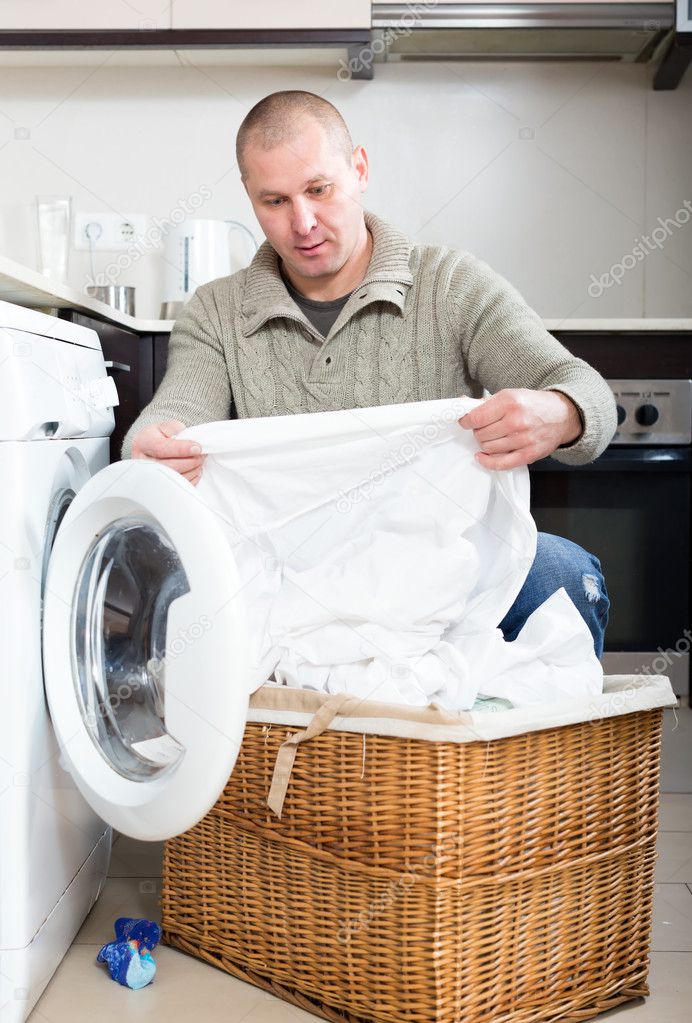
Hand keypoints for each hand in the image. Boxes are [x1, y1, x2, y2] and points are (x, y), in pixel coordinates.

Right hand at [131, 420, 204, 484]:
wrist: (149, 448)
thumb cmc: (159, 437)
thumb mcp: (165, 427)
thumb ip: (176, 430)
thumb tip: (190, 442)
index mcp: (143, 443)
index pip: (161, 449)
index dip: (181, 449)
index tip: (197, 448)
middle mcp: (142, 462)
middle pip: (169, 467)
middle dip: (191, 461)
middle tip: (202, 455)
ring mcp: (149, 477)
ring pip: (175, 479)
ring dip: (193, 470)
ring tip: (199, 461)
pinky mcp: (159, 487)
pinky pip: (178, 488)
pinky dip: (191, 479)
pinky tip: (194, 470)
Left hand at [458, 389, 582, 469]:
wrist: (562, 415)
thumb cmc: (533, 405)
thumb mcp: (511, 395)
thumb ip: (486, 402)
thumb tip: (461, 404)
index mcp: (510, 402)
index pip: (476, 417)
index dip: (466, 421)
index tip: (465, 422)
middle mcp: (516, 420)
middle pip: (481, 434)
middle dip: (478, 432)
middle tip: (485, 428)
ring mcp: (523, 439)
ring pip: (488, 448)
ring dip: (485, 444)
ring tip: (492, 437)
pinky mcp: (529, 454)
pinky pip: (500, 464)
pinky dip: (487, 462)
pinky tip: (482, 457)